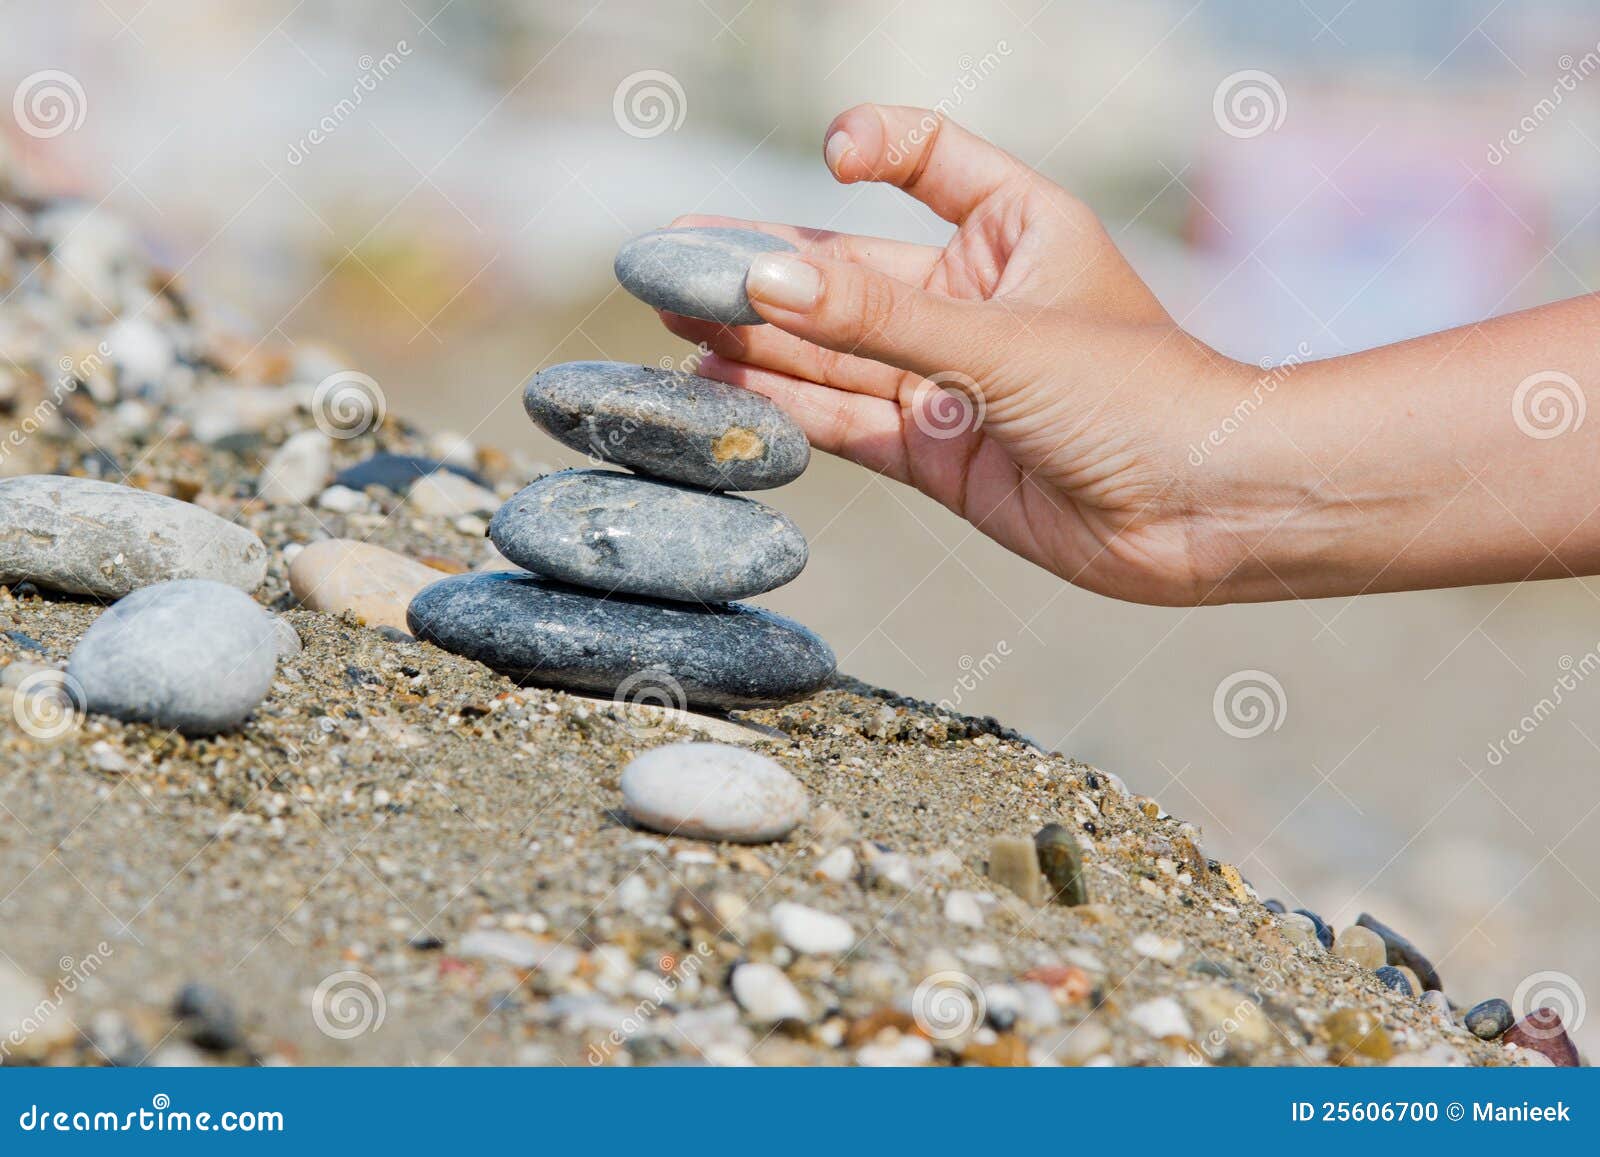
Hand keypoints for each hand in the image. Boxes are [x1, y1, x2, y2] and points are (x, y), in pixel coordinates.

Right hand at [660, 103, 1255, 605]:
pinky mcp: (937, 452)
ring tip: (673, 321)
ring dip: (759, 341)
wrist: (1202, 513)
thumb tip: (761, 283)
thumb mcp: (999, 340)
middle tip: (669, 259)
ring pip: (835, 351)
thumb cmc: (1140, 396)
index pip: (930, 159)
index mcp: (1015, 231)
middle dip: (763, 269)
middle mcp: (975, 301)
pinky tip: (722, 390)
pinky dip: (787, 409)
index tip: (832, 157)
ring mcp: (950, 378)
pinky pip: (846, 420)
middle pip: (850, 273)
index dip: (875, 147)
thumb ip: (878, 318)